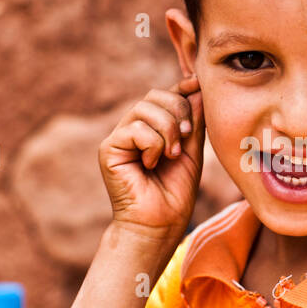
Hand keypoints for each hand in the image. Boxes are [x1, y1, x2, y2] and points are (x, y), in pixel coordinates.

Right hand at [98, 74, 204, 237]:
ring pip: (145, 108)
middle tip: (187, 137)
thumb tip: (197, 87)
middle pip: (154, 95)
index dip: (180, 87)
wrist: (160, 224)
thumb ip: (193, 121)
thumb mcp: (191, 151)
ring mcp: (119, 137)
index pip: (164, 96)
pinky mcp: (108, 148)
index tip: (196, 83)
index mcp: (152, 128)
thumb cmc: (175, 192)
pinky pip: (136, 128)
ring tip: (171, 155)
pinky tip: (150, 165)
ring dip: (168, 131)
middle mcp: (133, 129)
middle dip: (178, 110)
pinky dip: (153, 145)